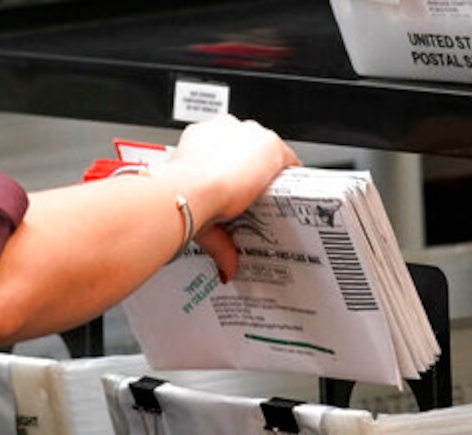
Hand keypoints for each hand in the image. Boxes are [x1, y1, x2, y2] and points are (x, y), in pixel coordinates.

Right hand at [153, 115, 299, 281]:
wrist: (190, 190)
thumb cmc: (181, 197)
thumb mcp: (197, 215)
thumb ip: (218, 239)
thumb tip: (226, 268)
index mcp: (199, 139)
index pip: (226, 149)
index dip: (233, 169)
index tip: (235, 187)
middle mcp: (224, 129)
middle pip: (249, 149)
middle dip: (252, 170)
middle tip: (252, 197)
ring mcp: (249, 135)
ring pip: (269, 152)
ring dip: (270, 173)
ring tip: (270, 198)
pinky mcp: (270, 145)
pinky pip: (288, 159)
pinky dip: (290, 176)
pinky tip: (289, 193)